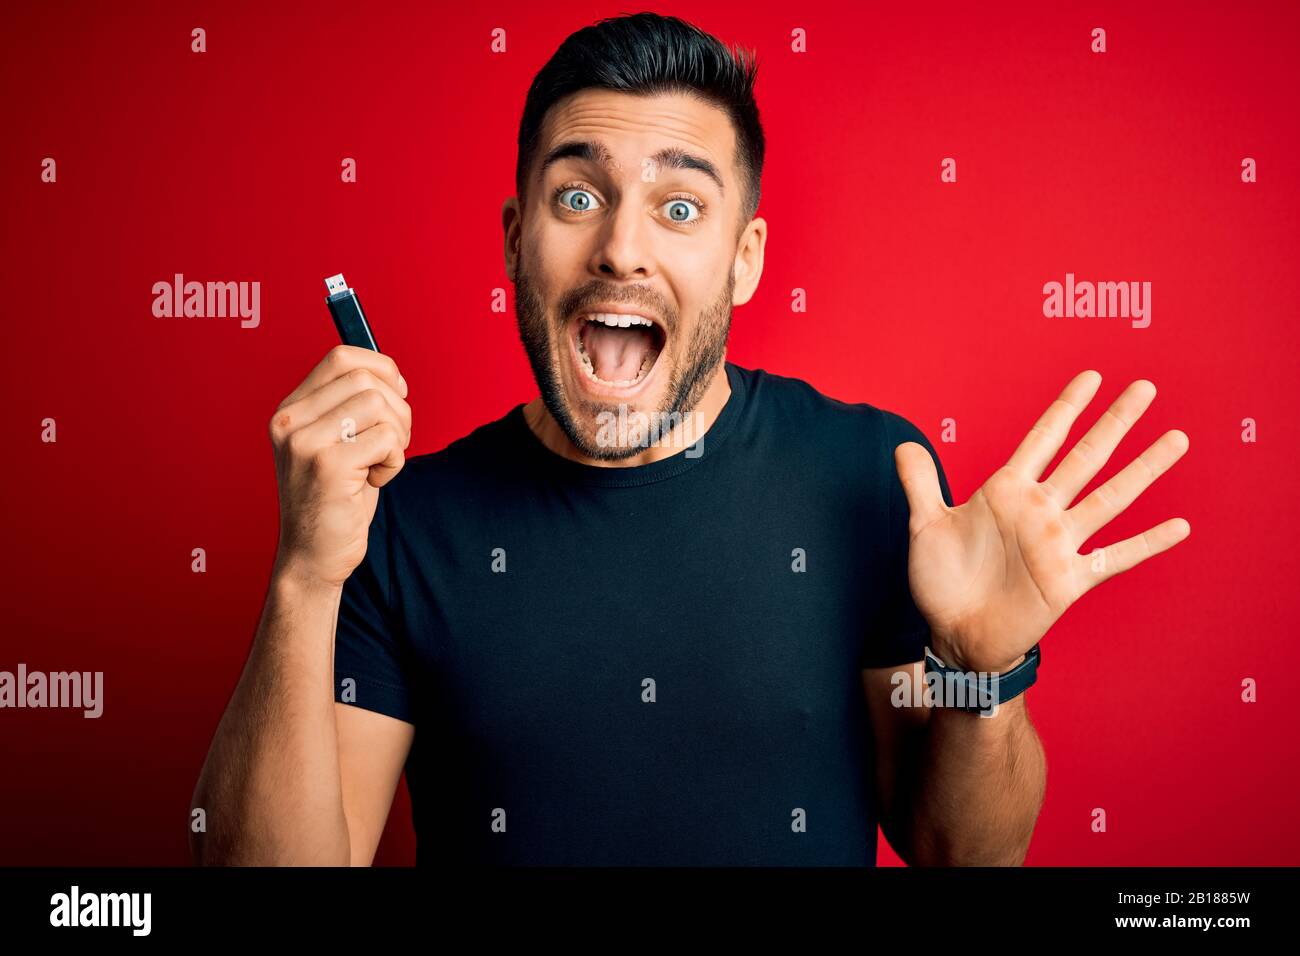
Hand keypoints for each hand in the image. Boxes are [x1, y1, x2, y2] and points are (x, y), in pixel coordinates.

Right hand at [269, 345, 411, 588]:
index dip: (382, 368)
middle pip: (367, 379)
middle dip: (398, 409)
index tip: (398, 393)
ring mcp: (306, 442)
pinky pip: (386, 440)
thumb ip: (351, 408)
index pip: (341, 357)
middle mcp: (291, 421)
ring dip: (397, 436)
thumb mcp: (336, 445)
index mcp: (291, 411)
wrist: (312, 557)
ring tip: (380, 464)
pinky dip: (395, 461)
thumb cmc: (335, 500)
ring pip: (380, 406)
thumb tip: (391, 375)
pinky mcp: (328, 466)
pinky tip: (376, 481)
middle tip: (392, 443)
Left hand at [894, 370, 1188, 672]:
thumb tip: (903, 444)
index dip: (1066, 408)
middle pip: (1086, 457)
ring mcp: (1058, 544)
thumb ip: (920, 484)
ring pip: (1110, 498)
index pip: (1043, 439)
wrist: (954, 634)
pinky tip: (1179, 527)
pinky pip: (1115, 557)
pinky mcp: (1068, 580)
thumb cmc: (942, 581)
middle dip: (1115, 422)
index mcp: (1007, 492)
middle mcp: (1039, 511)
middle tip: (1146, 388)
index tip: (1092, 377)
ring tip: (1176, 439)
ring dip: (1143, 469)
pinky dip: (1146, 543)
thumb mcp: (925, 527)